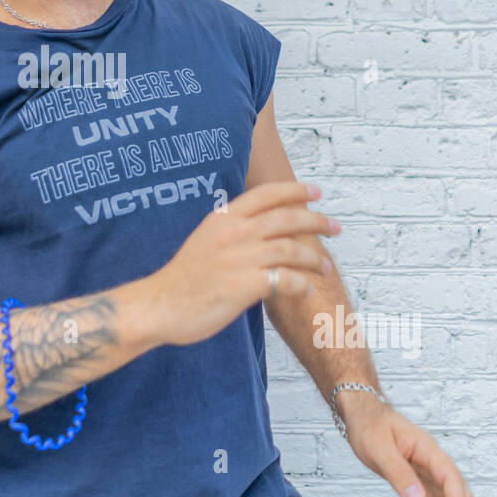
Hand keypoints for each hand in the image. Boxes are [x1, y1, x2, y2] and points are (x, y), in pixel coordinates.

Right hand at [147, 180, 339, 346]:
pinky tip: (304, 289)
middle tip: (336, 227)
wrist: (160, 305)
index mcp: (223, 218)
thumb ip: (232, 231)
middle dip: (316, 221)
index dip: (295, 190)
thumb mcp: (205, 239)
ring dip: (314, 258)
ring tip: (325, 266)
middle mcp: (233, 233)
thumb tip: (262, 229)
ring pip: (290, 249)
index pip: (266, 195)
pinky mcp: (243, 286)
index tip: (316, 191)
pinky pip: (284, 280)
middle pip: (286, 218)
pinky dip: (299, 284)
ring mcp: (239, 258)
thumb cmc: (183, 278)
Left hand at [337, 392, 474, 496]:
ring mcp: (426, 468)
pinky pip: (436, 494)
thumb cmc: (369, 424)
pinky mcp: (418, 476)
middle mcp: (431, 458)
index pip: (450, 475)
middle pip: (457, 485)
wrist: (362, 414)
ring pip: (449, 492)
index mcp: (426, 447)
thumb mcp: (379, 448)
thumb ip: (398, 473)